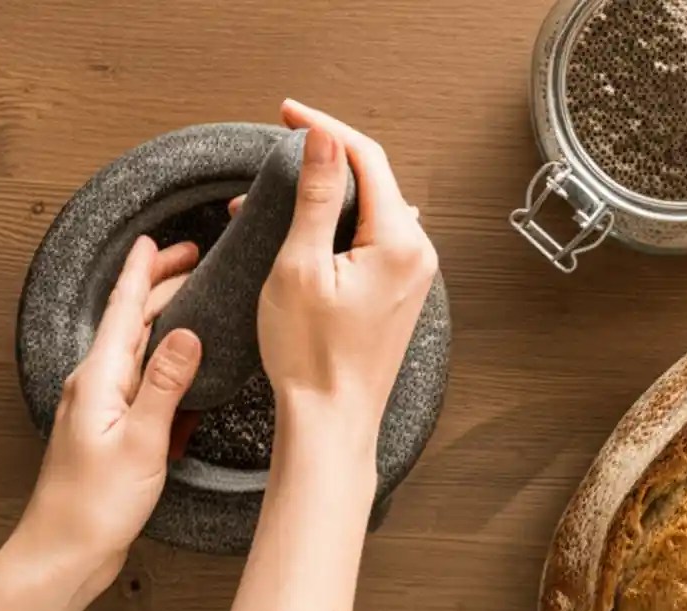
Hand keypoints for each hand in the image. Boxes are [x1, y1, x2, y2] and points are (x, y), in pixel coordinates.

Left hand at [18, 236, 202, 583]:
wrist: (64, 553)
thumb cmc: (94, 506)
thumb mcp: (143, 440)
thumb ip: (166, 383)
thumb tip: (187, 334)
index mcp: (99, 378)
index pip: (124, 310)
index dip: (142, 272)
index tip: (158, 242)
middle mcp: (96, 385)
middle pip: (132, 323)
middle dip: (161, 287)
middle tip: (193, 262)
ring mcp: (102, 407)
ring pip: (139, 351)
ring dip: (165, 323)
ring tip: (195, 304)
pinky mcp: (112, 431)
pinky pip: (143, 385)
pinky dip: (166, 368)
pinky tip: (186, 369)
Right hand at [252, 99, 437, 444]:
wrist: (331, 422)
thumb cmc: (312, 357)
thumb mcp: (300, 265)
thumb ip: (317, 197)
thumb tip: (324, 140)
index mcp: (400, 241)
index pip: (366, 157)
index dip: (325, 128)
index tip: (287, 113)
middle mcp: (417, 254)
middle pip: (371, 182)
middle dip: (319, 166)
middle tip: (272, 161)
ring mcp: (411, 276)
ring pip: (367, 213)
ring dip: (322, 201)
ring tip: (269, 206)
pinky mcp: (398, 294)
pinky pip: (368, 243)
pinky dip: (333, 231)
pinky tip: (296, 238)